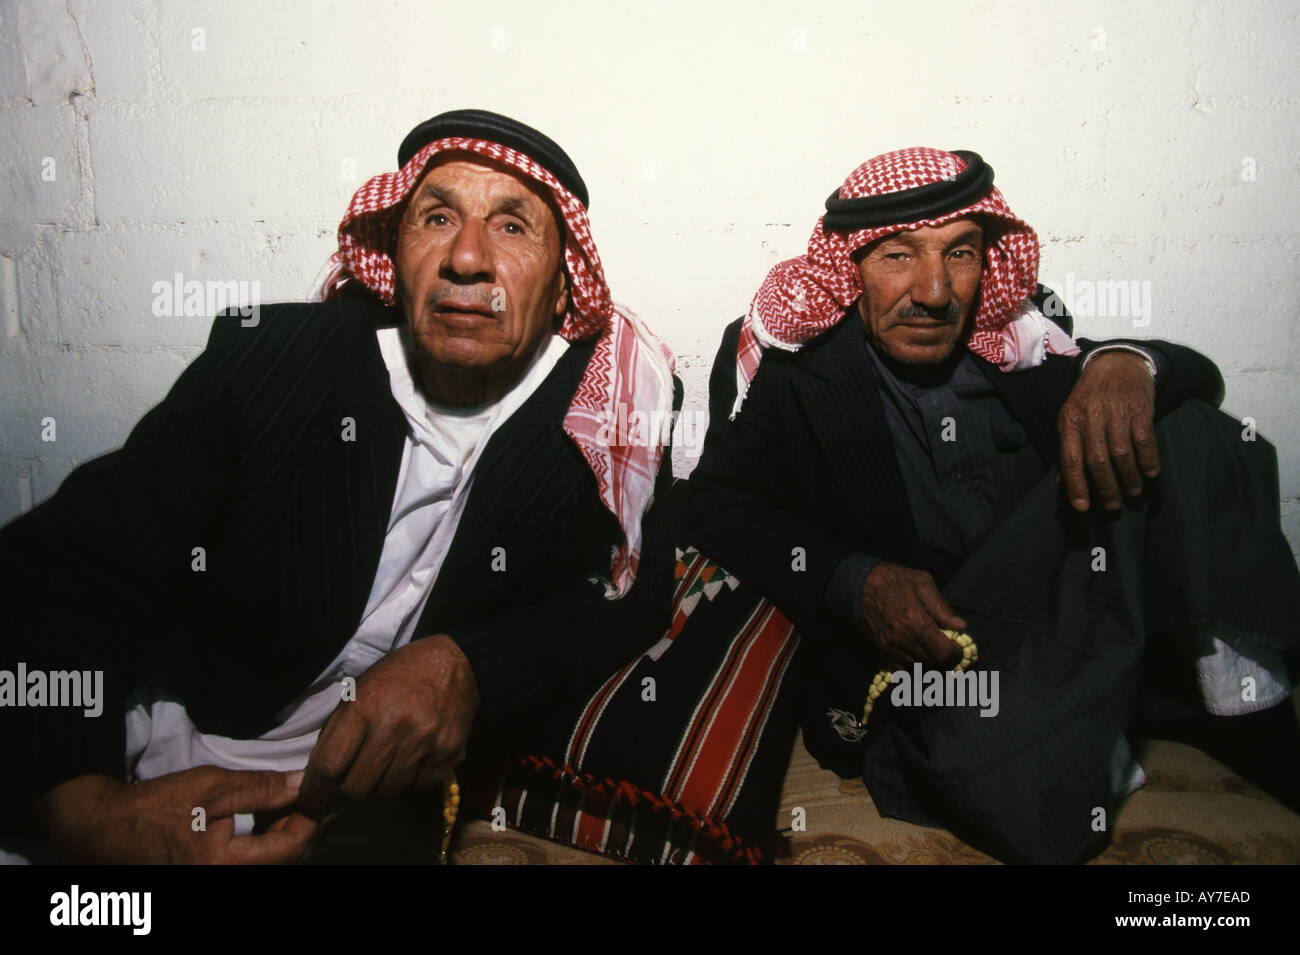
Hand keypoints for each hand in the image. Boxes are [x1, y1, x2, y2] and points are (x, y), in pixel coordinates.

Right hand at [36, 767, 315, 863]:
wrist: (103, 830)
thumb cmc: (154, 807)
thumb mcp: (210, 787)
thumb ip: (260, 788)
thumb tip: (302, 783)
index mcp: (223, 866)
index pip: (289, 848)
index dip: (309, 819)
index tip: (316, 793)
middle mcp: (220, 883)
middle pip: (281, 861)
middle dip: (297, 827)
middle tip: (302, 796)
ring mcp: (212, 883)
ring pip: (265, 864)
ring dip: (280, 836)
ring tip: (282, 804)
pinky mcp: (207, 879)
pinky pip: (247, 866)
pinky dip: (260, 845)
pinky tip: (260, 821)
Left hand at [296, 634, 478, 818]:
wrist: (456, 665)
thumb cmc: (400, 676)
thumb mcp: (359, 691)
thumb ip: (338, 734)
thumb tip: (318, 778)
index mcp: (367, 705)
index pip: (330, 765)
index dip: (315, 790)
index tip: (311, 800)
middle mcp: (397, 726)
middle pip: (357, 787)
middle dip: (348, 788)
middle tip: (352, 776)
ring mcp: (426, 742)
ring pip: (386, 792)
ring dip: (379, 785)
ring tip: (384, 763)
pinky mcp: (449, 754)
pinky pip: (415, 788)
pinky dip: (406, 782)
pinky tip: (409, 759)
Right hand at [857, 563, 967, 668]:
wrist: (858, 585)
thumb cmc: (893, 580)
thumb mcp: (922, 582)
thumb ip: (942, 607)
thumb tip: (961, 627)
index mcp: (916, 621)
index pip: (944, 653)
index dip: (956, 654)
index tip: (958, 646)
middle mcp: (903, 639)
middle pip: (933, 664)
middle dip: (944, 658)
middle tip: (947, 646)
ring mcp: (891, 648)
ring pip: (919, 667)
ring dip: (929, 661)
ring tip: (931, 647)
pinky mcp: (881, 651)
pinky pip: (902, 668)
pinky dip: (912, 663)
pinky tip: (915, 650)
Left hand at [1057, 351, 1158, 511]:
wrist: (1116, 363)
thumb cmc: (1090, 397)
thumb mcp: (1071, 417)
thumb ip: (1067, 449)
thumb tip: (1061, 484)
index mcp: (1070, 420)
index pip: (1070, 459)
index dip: (1075, 485)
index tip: (1082, 507)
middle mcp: (1092, 416)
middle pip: (1098, 460)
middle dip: (1105, 488)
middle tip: (1112, 505)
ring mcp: (1117, 412)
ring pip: (1122, 454)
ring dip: (1129, 478)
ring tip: (1132, 492)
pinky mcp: (1140, 409)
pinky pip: (1145, 440)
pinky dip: (1149, 460)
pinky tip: (1150, 473)